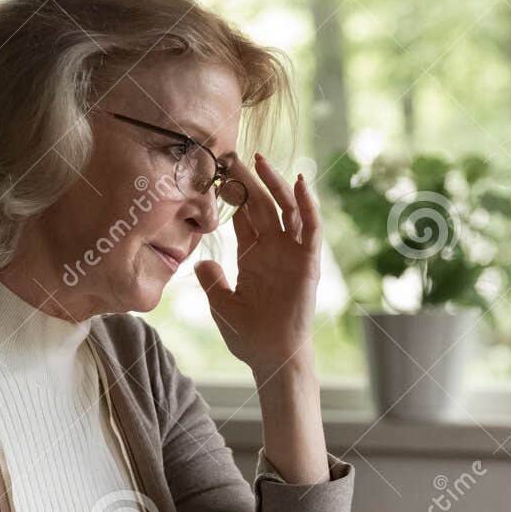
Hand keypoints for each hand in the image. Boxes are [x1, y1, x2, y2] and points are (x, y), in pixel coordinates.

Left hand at [194, 153, 321, 381]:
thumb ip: (212, 280)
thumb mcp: (221, 304)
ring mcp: (293, 254)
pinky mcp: (309, 262)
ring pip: (287, 209)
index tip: (216, 172)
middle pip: (263, 205)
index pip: (244, 216)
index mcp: (253, 256)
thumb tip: (200, 261)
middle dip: (249, 180)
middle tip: (232, 154)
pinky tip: (299, 181)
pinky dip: (308, 204)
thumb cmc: (249, 335)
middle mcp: (274, 250)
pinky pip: (311, 228)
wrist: (272, 357)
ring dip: (276, 183)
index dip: (232, 195)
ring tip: (259, 159)